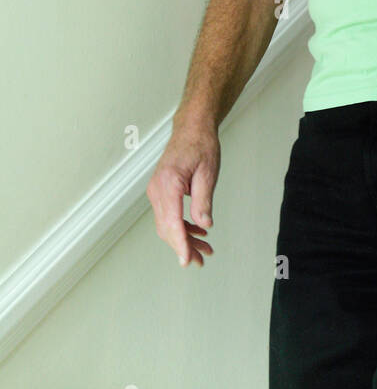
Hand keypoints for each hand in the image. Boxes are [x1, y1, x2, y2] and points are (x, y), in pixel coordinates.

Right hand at [146, 115, 220, 267]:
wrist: (191, 129)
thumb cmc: (200, 145)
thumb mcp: (208, 173)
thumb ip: (203, 201)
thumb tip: (204, 224)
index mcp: (169, 183)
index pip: (172, 221)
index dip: (180, 244)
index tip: (187, 260)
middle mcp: (158, 189)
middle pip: (167, 227)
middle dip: (183, 246)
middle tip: (201, 260)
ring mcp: (157, 191)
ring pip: (167, 224)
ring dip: (184, 239)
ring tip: (204, 249)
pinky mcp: (161, 191)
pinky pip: (168, 215)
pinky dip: (181, 227)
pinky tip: (197, 232)